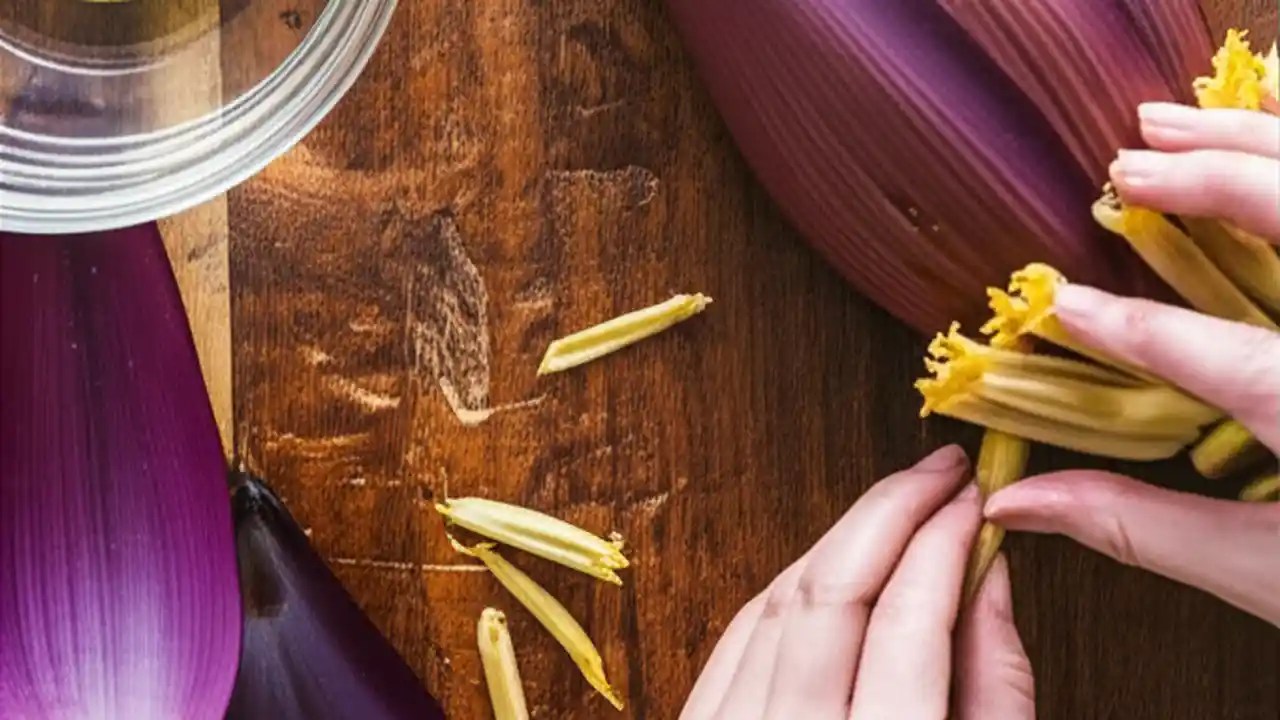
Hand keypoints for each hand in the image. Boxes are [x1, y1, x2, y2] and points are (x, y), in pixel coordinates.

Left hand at [681, 447, 1035, 719]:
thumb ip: (994, 685)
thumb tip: (989, 570)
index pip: (908, 619)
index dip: (945, 540)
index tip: (977, 497)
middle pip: (828, 589)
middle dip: (892, 510)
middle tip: (943, 470)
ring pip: (778, 598)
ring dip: (845, 540)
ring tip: (903, 510)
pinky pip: (739, 631)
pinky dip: (794, 585)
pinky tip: (840, 563)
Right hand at [985, 103, 1279, 626]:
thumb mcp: (1265, 572)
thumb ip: (1141, 526)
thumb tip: (1018, 503)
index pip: (1213, 355)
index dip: (1127, 326)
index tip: (1061, 303)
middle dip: (1205, 182)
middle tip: (1124, 168)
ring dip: (1255, 143)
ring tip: (1175, 121)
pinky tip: (1270, 124)